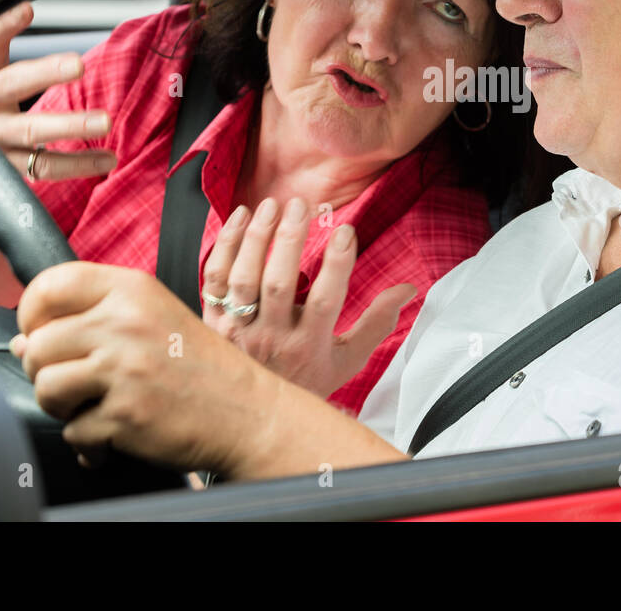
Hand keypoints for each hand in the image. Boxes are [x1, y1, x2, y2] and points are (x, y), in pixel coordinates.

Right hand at [0, 0, 116, 187]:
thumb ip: (0, 36)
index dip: (2, 26)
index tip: (26, 9)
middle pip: (12, 85)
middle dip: (45, 73)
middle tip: (79, 64)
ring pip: (31, 131)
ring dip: (71, 126)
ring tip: (105, 121)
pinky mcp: (6, 167)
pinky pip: (45, 166)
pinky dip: (79, 164)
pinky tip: (107, 158)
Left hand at [13, 261, 269, 475]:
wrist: (248, 412)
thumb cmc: (201, 366)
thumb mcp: (153, 318)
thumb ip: (91, 319)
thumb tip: (21, 341)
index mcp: (132, 289)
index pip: (48, 285)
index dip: (32, 314)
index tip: (43, 333)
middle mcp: (124, 322)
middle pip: (36, 345)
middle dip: (47, 371)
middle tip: (80, 382)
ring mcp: (124, 368)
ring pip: (45, 387)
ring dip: (63, 407)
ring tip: (94, 406)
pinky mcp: (124, 414)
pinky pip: (72, 432)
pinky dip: (90, 440)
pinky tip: (115, 431)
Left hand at [201, 197, 416, 399]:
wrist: (253, 414)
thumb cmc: (305, 381)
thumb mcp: (348, 359)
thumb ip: (378, 323)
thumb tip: (408, 289)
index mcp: (308, 346)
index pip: (324, 301)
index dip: (337, 265)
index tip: (346, 231)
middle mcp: (271, 338)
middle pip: (278, 284)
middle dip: (290, 240)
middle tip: (301, 206)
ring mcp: (238, 330)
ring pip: (243, 278)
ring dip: (258, 238)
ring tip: (273, 205)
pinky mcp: (212, 320)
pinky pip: (215, 278)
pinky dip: (226, 245)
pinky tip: (243, 217)